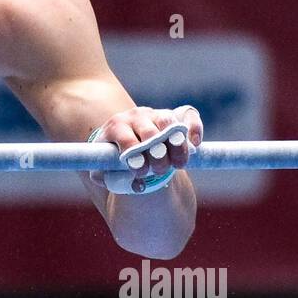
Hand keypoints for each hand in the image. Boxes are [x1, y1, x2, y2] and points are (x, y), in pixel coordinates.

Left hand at [88, 105, 203, 193]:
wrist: (124, 137)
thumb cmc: (113, 156)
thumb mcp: (103, 165)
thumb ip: (103, 175)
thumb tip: (117, 183)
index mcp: (116, 126)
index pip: (127, 139)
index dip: (135, 157)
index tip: (141, 172)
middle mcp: (136, 116)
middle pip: (150, 133)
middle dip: (157, 155)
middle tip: (160, 171)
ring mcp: (155, 114)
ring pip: (168, 123)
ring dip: (176, 146)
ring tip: (178, 165)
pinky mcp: (174, 115)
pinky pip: (188, 115)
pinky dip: (194, 128)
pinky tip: (194, 145)